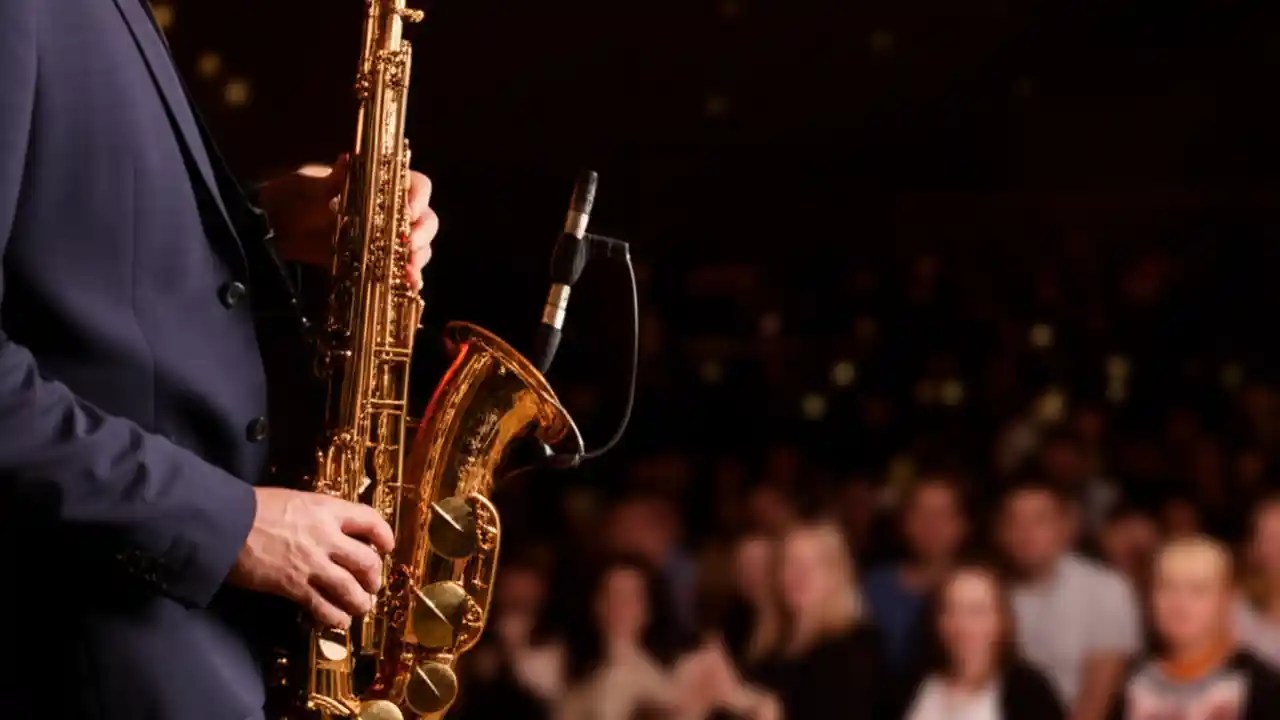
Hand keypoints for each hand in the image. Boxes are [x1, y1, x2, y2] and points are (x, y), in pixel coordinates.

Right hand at [228, 487, 394, 628]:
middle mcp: (326, 536)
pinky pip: (323, 607)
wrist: (224, 523)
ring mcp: (312, 563)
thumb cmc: (253, 507)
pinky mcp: (293, 586)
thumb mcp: (294, 500)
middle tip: (371, 585)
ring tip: (361, 608)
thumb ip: (316, 515)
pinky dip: (334, 617)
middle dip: (374, 577)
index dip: (384, 535)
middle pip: (367, 561)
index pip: (370, 519)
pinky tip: (338, 621)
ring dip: (361, 602)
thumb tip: (328, 528)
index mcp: (327, 510)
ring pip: (350, 589)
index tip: (387, 547)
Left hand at [257, 156, 438, 290]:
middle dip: (421, 232)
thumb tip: (349, 160)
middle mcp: (388, 209)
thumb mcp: (307, 186)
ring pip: (416, 246)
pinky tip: (410, 286)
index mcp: (378, 183)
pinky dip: (408, 279)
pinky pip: (398, 270)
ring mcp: (382, 237)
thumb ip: (332, 180)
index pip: (416, 184)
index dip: (419, 197)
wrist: (267, 228)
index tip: (408, 211)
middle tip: (408, 245)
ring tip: (409, 272)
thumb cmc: (289, 197)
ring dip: (418, 258)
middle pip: (424, 218)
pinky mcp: (373, 262)